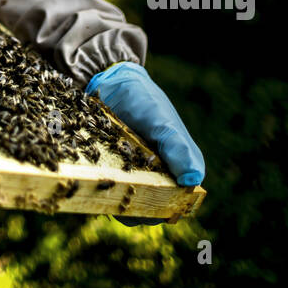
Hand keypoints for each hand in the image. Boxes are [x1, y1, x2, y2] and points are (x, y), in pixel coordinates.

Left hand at [86, 62, 204, 226]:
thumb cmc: (143, 100)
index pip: (180, 198)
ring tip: (107, 188)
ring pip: (131, 202)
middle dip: (140, 205)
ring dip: (119, 200)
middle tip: (124, 193)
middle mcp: (160, 174)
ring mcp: (135, 174)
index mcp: (180, 164)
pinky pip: (110, 192)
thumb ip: (176, 146)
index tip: (152, 201)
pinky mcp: (113, 171)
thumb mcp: (160, 121)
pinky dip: (103, 192)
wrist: (109, 83)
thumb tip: (192, 180)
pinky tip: (94, 186)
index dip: (168, 205)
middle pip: (154, 205)